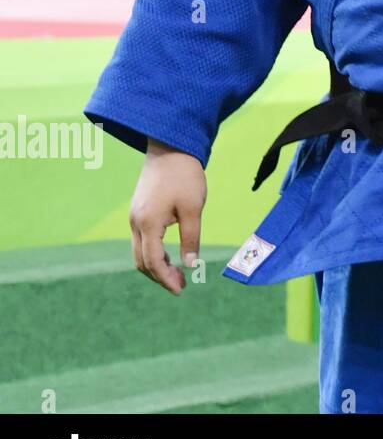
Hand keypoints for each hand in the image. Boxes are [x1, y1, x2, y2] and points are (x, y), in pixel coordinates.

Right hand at [129, 138, 206, 294]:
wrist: (170, 149)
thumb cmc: (184, 176)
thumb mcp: (192, 208)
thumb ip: (191, 238)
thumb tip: (191, 265)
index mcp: (148, 223)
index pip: (153, 262)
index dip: (166, 278)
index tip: (181, 289)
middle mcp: (135, 223)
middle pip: (141, 261)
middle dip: (160, 276)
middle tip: (180, 285)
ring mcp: (134, 217)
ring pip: (139, 252)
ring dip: (155, 266)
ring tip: (177, 274)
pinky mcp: (138, 212)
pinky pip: (141, 241)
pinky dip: (153, 253)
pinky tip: (169, 255)